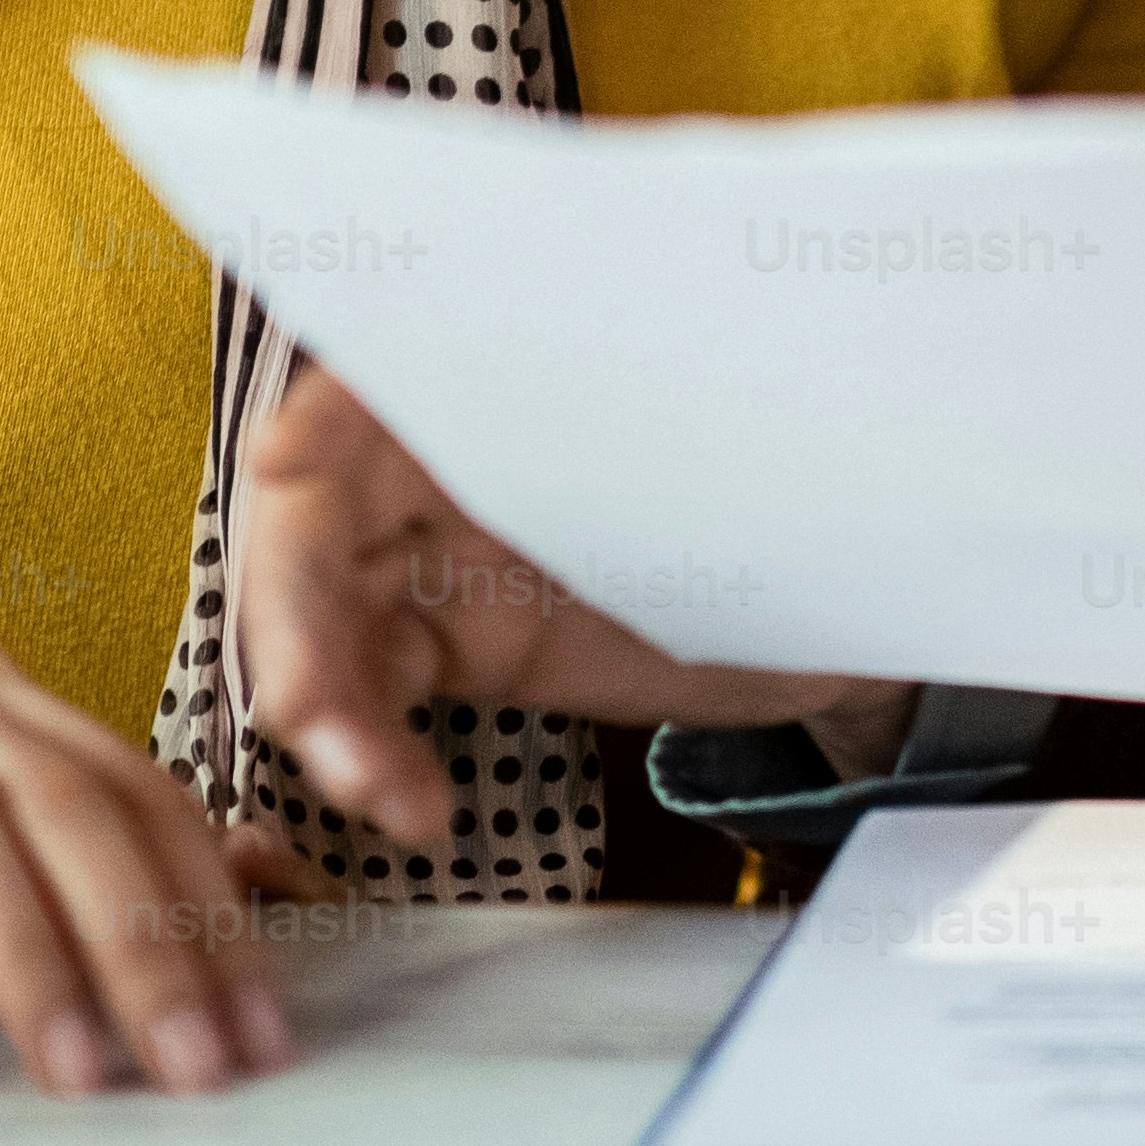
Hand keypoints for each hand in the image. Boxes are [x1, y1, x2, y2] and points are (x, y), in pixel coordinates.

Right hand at [235, 370, 907, 849]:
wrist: (859, 619)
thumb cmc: (807, 492)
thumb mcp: (746, 450)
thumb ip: (665, 414)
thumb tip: (625, 335)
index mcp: (504, 368)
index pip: (383, 372)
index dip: (321, 412)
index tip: (285, 459)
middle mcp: (450, 445)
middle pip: (320, 513)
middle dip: (296, 613)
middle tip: (310, 708)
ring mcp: (441, 545)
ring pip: (327, 614)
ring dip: (327, 708)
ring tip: (380, 791)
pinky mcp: (455, 637)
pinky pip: (376, 691)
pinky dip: (376, 755)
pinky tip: (414, 809)